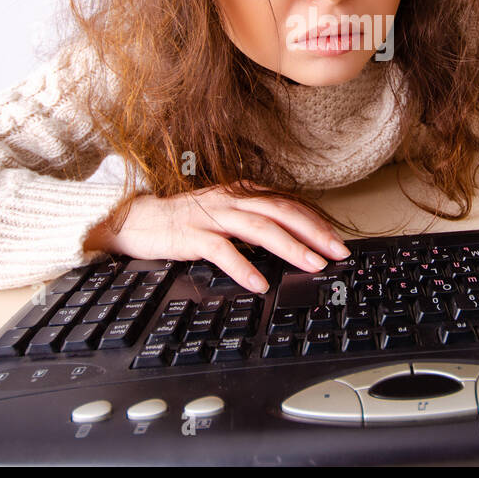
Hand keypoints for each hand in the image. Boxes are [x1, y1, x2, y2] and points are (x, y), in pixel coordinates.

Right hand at [88, 182, 349, 292]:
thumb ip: (255, 222)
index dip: (317, 222)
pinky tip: (259, 283)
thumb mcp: (226, 215)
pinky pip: (222, 251)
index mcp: (243, 193)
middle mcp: (232, 200)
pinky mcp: (192, 235)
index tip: (339, 241)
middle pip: (282, 212)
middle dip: (315, 232)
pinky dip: (243, 267)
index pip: (289, 204)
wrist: (139, 220)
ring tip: (312, 264)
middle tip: (338, 253)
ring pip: (260, 228)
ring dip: (290, 247)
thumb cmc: (186, 221)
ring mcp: (213, 217)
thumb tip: (293, 240)